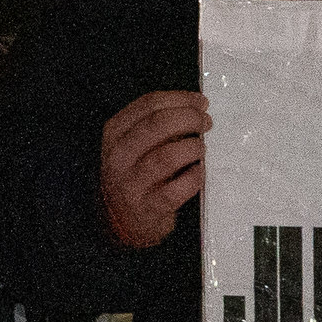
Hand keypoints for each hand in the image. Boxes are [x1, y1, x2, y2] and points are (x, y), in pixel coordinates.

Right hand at [102, 90, 210, 248]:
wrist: (122, 221)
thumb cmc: (137, 175)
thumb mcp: (136, 145)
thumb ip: (159, 126)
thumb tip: (196, 107)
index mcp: (115, 132)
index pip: (148, 104)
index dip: (180, 99)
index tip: (201, 102)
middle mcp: (118, 156)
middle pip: (157, 125)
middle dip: (189, 118)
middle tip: (206, 123)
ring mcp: (130, 184)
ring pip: (167, 156)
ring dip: (192, 148)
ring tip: (201, 148)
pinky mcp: (147, 208)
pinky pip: (175, 190)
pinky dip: (193, 178)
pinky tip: (198, 173)